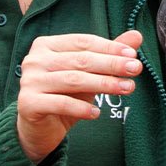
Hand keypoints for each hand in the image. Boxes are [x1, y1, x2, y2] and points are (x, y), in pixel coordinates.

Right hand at [16, 29, 143, 162]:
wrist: (38, 129)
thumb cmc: (64, 96)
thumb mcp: (88, 75)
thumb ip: (109, 55)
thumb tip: (136, 36)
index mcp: (46, 45)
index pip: (82, 42)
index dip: (109, 47)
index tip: (132, 55)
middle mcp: (35, 60)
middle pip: (80, 60)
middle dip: (111, 64)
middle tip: (136, 69)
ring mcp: (29, 81)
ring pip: (73, 80)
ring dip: (104, 84)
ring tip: (127, 88)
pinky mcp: (28, 103)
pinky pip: (61, 103)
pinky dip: (81, 108)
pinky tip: (97, 113)